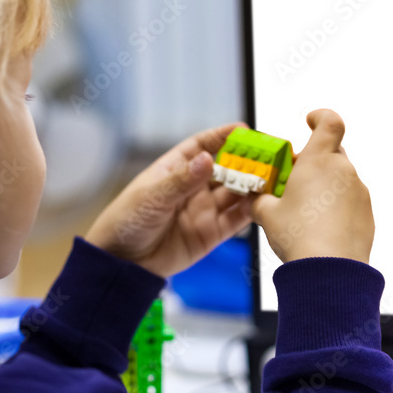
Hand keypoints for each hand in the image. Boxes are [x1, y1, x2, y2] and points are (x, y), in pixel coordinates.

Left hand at [84, 123, 253, 277]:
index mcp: (176, 169)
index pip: (204, 145)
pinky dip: (252, 212)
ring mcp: (205, 210)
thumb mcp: (152, 196)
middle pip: (227, 168)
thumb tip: (208, 158)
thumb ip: (183, 180)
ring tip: (271, 181)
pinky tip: (263, 205)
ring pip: (237, 193)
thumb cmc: (127, 221)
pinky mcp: (212, 233)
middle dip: (248, 161)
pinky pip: (237, 220)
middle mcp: (195, 187)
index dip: (224, 136)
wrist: (121, 263)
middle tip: (269, 156)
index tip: (245, 130)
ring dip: (254, 187)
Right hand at [251, 109, 373, 264]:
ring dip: (325, 187)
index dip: (321, 117)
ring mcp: (359, 193)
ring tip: (304, 211)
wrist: (330, 270)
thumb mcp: (267, 215)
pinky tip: (320, 229)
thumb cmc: (297, 235)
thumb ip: (260, 200)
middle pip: (332, 154)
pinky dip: (337, 207)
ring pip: (341, 180)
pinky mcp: (367, 215)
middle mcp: (344, 171)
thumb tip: (256, 200)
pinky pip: (350, 202)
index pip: (330, 122)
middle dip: (314, 162)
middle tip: (293, 181)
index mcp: (320, 161)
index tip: (310, 121)